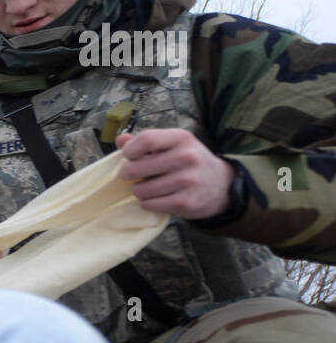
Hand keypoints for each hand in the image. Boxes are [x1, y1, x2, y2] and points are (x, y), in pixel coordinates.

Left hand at [116, 129, 233, 219]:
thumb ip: (147, 141)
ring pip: (141, 190)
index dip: (130, 150)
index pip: (146, 139)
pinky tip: (154, 198)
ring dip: (138, 190)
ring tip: (145, 187)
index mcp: (181, 138)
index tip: (128, 156)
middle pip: (137, 167)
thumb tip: (121, 140)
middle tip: (131, 175)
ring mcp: (188, 181)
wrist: (221, 185)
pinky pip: (150, 204)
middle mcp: (187, 157)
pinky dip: (147, 203)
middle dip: (127, 173)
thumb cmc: (188, 162)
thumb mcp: (173, 145)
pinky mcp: (186, 202)